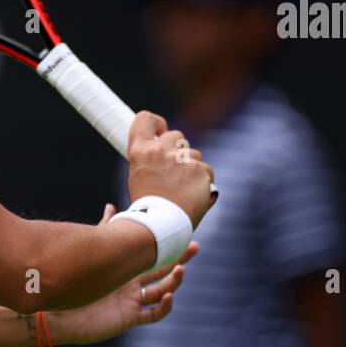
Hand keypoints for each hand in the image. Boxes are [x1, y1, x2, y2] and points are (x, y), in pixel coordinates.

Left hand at [50, 203, 200, 345]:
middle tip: (194, 247)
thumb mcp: (92, 251)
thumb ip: (103, 230)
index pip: (153, 257)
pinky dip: (163, 306)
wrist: (58, 310)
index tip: (183, 235)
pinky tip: (168, 296)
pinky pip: (152, 314)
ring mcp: (132, 301)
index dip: (169, 248)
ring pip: (161, 292)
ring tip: (180, 271)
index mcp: (125, 269)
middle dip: (179, 260)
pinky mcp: (129, 317)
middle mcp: (132, 285)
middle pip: (162, 272)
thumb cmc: (72, 281)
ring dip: (173, 282)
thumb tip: (112, 206)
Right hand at [126, 111, 216, 227]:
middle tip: (173, 171)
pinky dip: (202, 182)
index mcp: (140, 151)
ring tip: (182, 190)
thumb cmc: (147, 206)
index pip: (145, 119)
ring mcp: (182, 160)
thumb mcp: (139, 176)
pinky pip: (206, 171)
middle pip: (176, 135)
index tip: (160, 132)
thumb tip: (161, 149)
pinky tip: (193, 195)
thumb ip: (150, 160)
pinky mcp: (200, 170)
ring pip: (194, 154)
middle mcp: (160, 151)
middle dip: (177, 149)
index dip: (156, 123)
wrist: (159, 227)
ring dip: (191, 168)